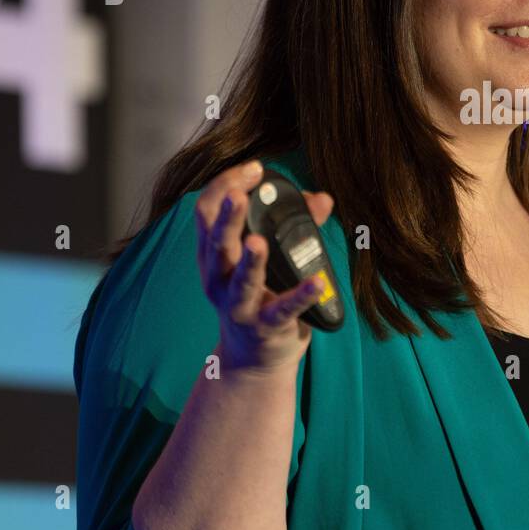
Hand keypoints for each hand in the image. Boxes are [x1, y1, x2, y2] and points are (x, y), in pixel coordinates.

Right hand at [194, 159, 335, 375]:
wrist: (253, 361)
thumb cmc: (260, 297)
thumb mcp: (269, 259)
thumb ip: (296, 225)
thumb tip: (322, 198)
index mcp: (214, 255)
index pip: (206, 213)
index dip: (225, 187)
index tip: (253, 168)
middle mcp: (218, 279)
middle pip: (217, 243)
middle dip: (228, 218)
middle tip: (240, 194)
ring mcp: (238, 306)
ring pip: (240, 281)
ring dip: (250, 261)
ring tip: (258, 242)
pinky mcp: (265, 327)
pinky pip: (283, 310)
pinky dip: (301, 295)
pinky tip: (317, 283)